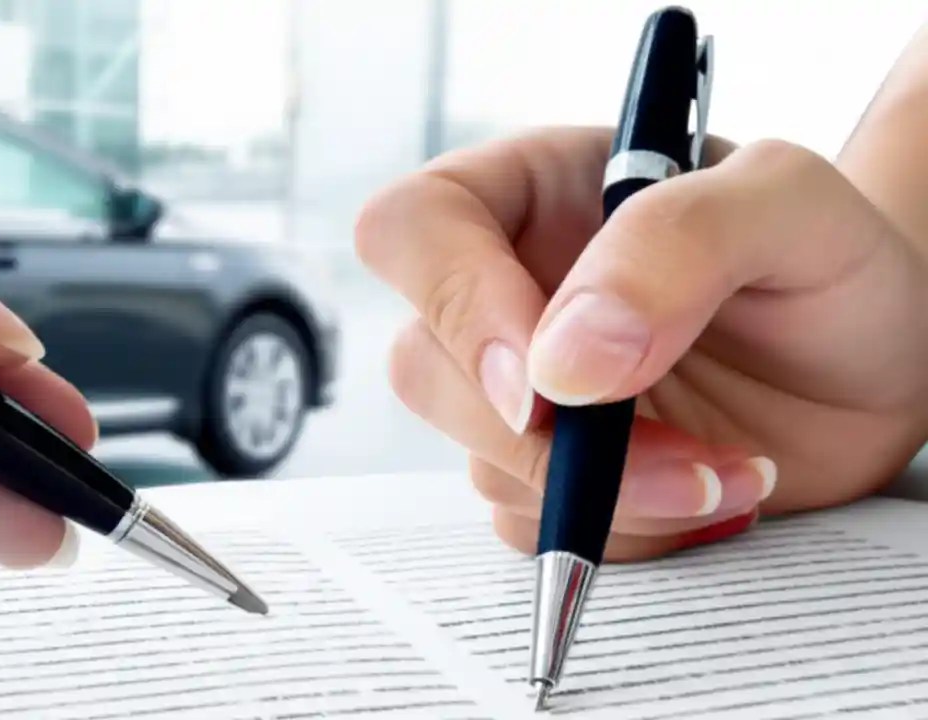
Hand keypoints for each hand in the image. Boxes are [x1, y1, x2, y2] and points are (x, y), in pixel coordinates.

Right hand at [356, 31, 927, 561]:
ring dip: (602, 493)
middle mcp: (507, 289)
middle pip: (423, 365)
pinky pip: (529, 524)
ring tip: (725, 468)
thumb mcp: (790, 207)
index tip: (546, 382)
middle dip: (542, 438)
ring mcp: (521, 388)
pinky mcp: (548, 469)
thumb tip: (557, 361)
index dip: (454, 306)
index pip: (415, 229)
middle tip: (671, 454)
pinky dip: (620, 530)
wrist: (877, 367)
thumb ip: (676, 244)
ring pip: (477, 460)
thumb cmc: (831, 263)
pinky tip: (701, 493)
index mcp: (533, 192)